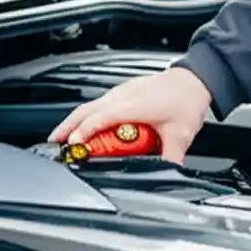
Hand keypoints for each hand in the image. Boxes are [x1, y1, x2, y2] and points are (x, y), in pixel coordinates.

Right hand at [47, 67, 212, 164]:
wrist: (196, 77)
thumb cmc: (186, 98)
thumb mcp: (180, 134)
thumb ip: (171, 157)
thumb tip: (167, 172)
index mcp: (131, 106)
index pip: (98, 119)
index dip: (83, 133)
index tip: (72, 146)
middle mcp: (122, 96)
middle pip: (85, 110)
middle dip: (67, 126)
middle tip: (54, 143)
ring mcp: (123, 91)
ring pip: (90, 105)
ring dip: (75, 120)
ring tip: (63, 136)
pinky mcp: (126, 90)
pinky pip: (99, 102)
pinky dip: (87, 114)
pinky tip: (87, 124)